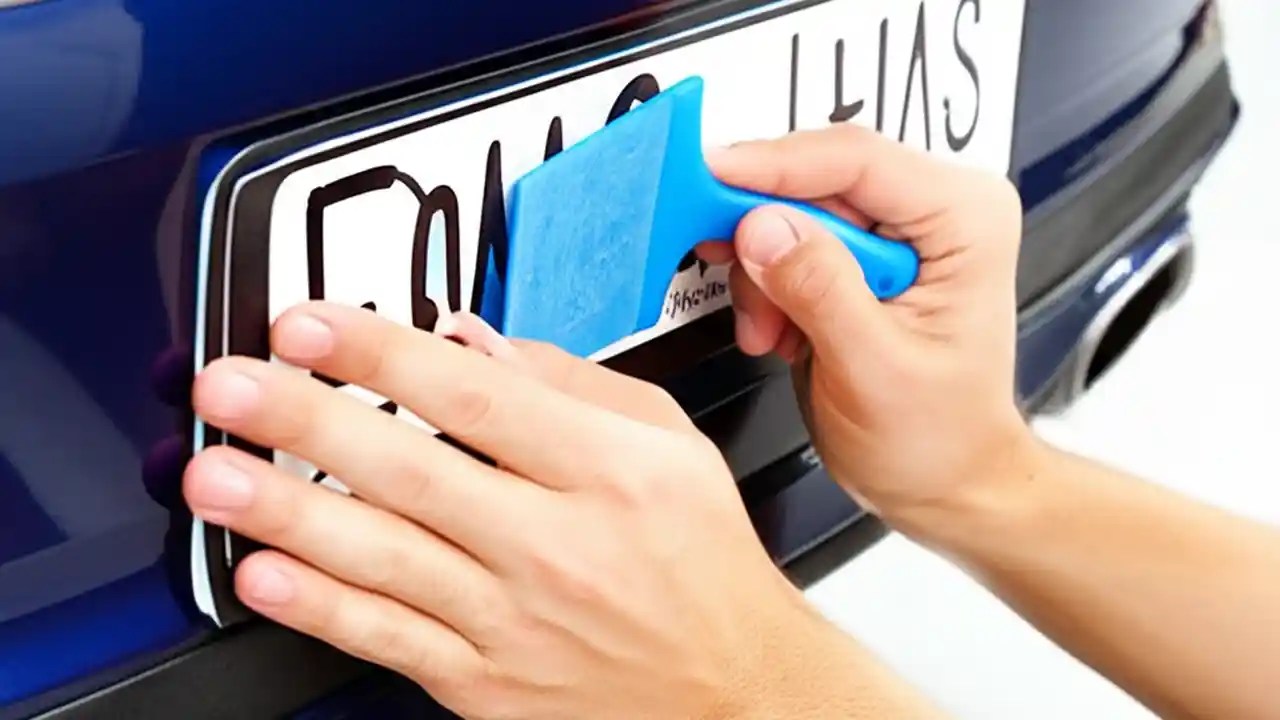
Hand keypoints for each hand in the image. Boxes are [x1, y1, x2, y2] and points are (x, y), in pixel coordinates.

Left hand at [184, 304, 837, 719]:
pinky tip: (266, 577)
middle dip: (308, 422)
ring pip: (386, 558)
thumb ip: (569, 382)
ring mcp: (516, 619)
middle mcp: (558, 544)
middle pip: (414, 472)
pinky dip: (324, 609)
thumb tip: (470, 340)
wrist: (731, 688)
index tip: (310, 325)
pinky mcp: (487, 681)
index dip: (380, 354)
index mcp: (606, 469)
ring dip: (290, 513)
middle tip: (231, 387)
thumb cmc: (701, 559)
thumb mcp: (668, 440)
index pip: (476, 396)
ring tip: (218, 474)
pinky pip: (392, 641)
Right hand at [699, 125, 1031, 529]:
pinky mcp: (860, 254)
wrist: (945, 480)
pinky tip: (784, 331)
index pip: (855, 160)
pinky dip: (768, 287)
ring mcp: (895, 230)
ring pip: (792, 211)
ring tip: (774, 331)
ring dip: (764, 273)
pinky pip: (789, 241)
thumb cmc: (939, 438)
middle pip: (816, 179)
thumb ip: (820, 292)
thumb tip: (764, 230)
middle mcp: (935, 209)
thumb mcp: (875, 370)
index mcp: (965, 218)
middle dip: (765, 238)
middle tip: (739, 283)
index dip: (772, 166)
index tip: (709, 177)